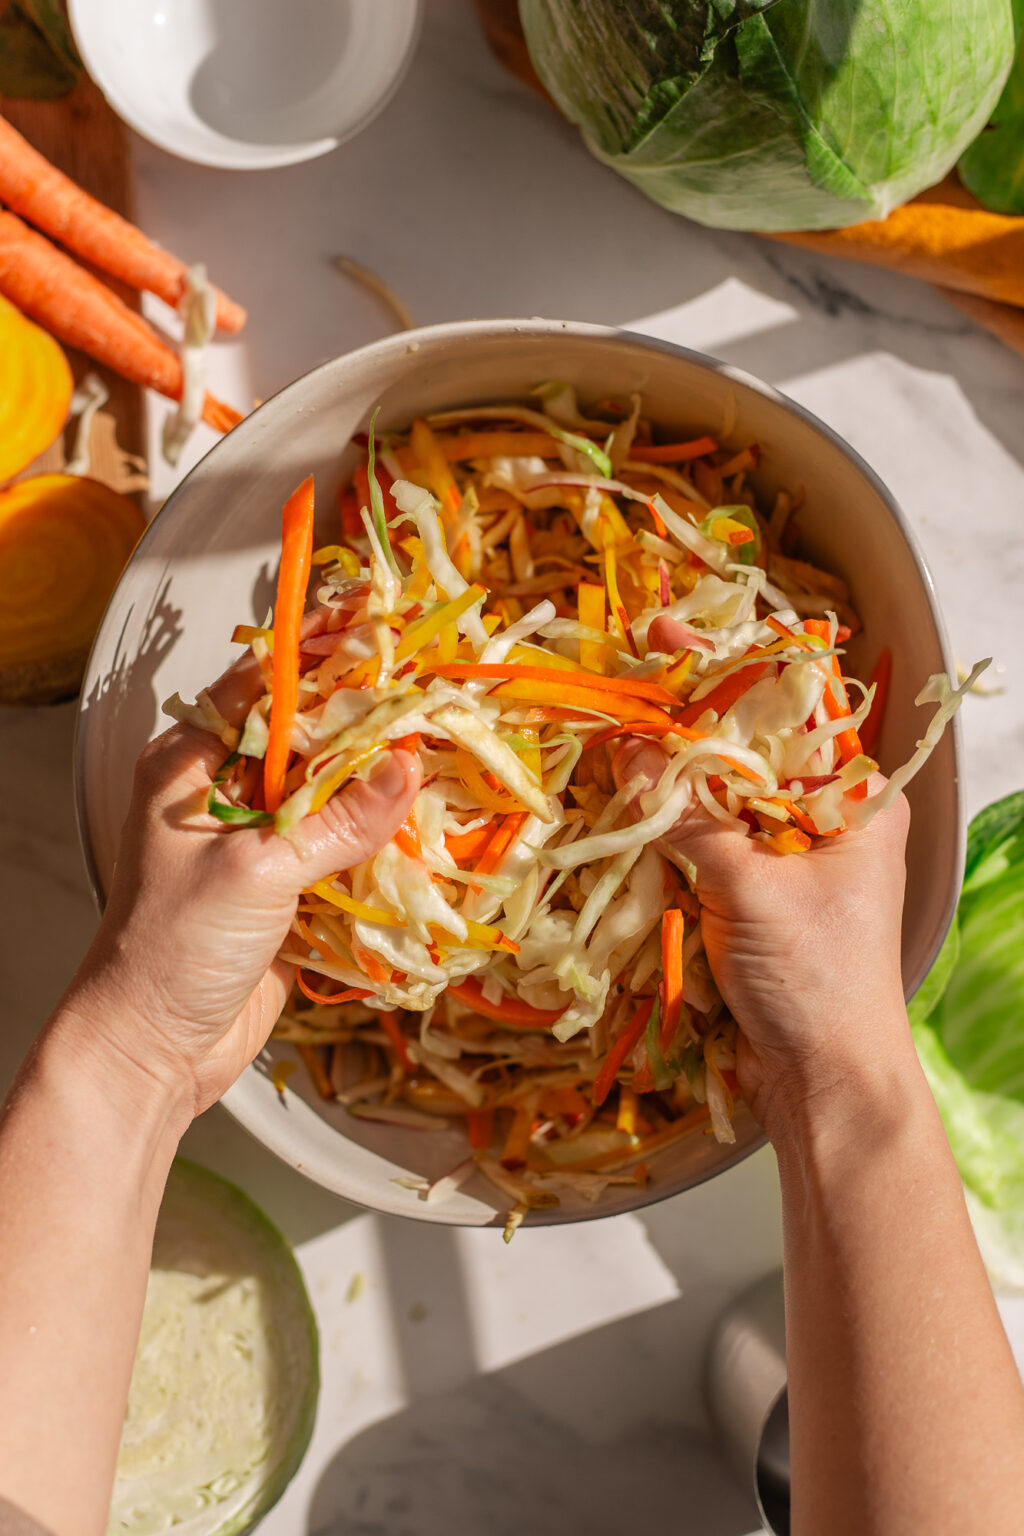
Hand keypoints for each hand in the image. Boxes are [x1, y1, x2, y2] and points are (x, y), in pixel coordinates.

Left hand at [61, 647, 418, 1122]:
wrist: (154, 1051)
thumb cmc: (172, 949)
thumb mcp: (256, 872)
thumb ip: (336, 821)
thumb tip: (406, 767)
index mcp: (191, 767)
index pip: (260, 687)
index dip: (316, 654)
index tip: (375, 627)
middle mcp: (225, 796)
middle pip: (306, 738)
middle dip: (364, 719)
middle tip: (429, 691)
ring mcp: (260, 844)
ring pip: (332, 794)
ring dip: (381, 781)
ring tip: (445, 748)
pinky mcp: (290, 891)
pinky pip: (345, 850)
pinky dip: (384, 840)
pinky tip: (430, 824)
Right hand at [614, 617, 912, 1139]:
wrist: (823, 1081)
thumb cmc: (815, 980)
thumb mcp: (750, 890)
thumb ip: (688, 818)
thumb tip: (629, 752)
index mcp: (853, 802)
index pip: (787, 712)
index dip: (725, 670)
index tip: (666, 636)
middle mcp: (822, 820)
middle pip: (744, 751)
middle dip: (683, 721)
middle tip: (623, 680)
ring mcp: (783, 860)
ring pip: (715, 798)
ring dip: (666, 776)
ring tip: (609, 738)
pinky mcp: (749, 898)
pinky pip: (701, 845)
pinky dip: (663, 829)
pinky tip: (621, 806)